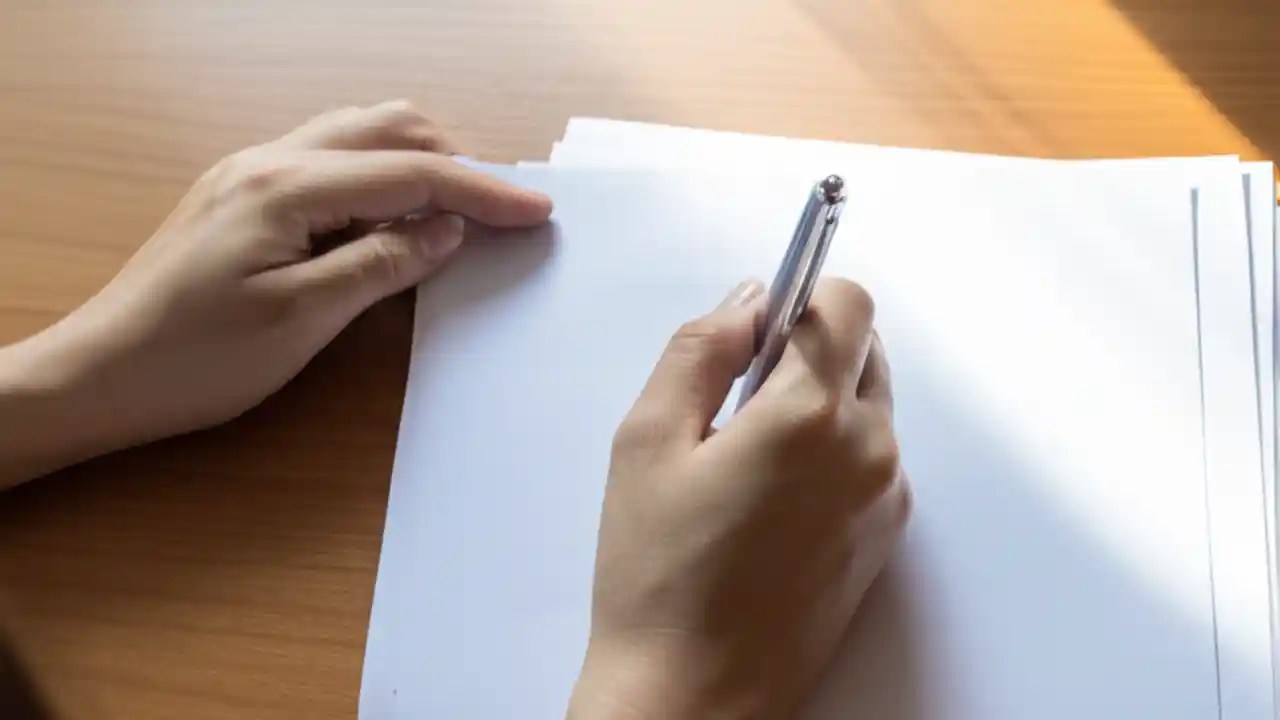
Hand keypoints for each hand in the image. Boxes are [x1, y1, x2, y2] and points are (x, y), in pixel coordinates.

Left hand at [0, 100, 551, 484]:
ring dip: (419, 164)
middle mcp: (270, 160)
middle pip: (389, 129)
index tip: (539, 212)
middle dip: (456, 162)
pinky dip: (381, 180)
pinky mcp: (245, 194)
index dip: (484, 191)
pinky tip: (394, 222)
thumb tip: (446, 229)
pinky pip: (333, 162)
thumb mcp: (302, 319)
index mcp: (288, 186)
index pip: (411, 172)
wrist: (102, 374)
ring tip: (459, 214)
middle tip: (503, 213)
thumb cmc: (196, 359)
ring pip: (360, 137)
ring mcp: (253, 172)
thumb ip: (382, 263)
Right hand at [568, 279, 910, 718]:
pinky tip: (769, 497)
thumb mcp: (647, 441)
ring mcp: (885, 497)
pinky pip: (870, 456)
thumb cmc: (659, 580)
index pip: (846, 302)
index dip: (797, 296)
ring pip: (867, 401)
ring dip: (818, 400)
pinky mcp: (884, 536)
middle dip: (806, 349)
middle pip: (863, 347)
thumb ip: (699, 348)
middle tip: (736, 399)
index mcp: (811, 416)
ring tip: (746, 458)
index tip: (756, 322)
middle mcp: (869, 451)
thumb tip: (746, 301)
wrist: (695, 694)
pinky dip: (831, 449)